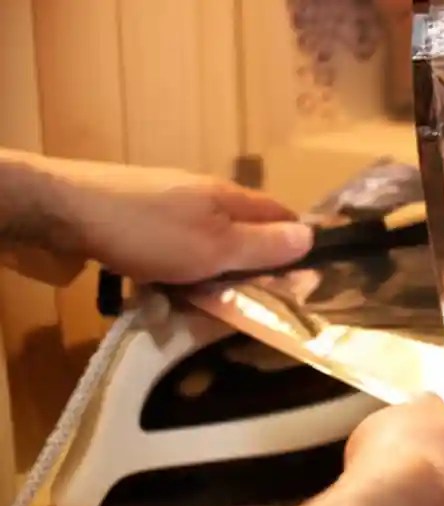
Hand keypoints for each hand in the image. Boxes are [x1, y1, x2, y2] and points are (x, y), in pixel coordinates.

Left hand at [49, 159, 313, 283]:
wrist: (65, 212)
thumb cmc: (150, 233)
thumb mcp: (216, 248)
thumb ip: (262, 246)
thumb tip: (312, 237)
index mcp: (230, 197)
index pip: (280, 215)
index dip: (296, 244)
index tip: (305, 280)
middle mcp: (203, 194)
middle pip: (242, 230)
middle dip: (250, 265)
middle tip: (252, 304)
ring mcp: (167, 203)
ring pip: (205, 242)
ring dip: (210, 272)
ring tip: (204, 306)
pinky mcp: (136, 217)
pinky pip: (171, 248)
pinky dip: (175, 270)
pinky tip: (162, 289)